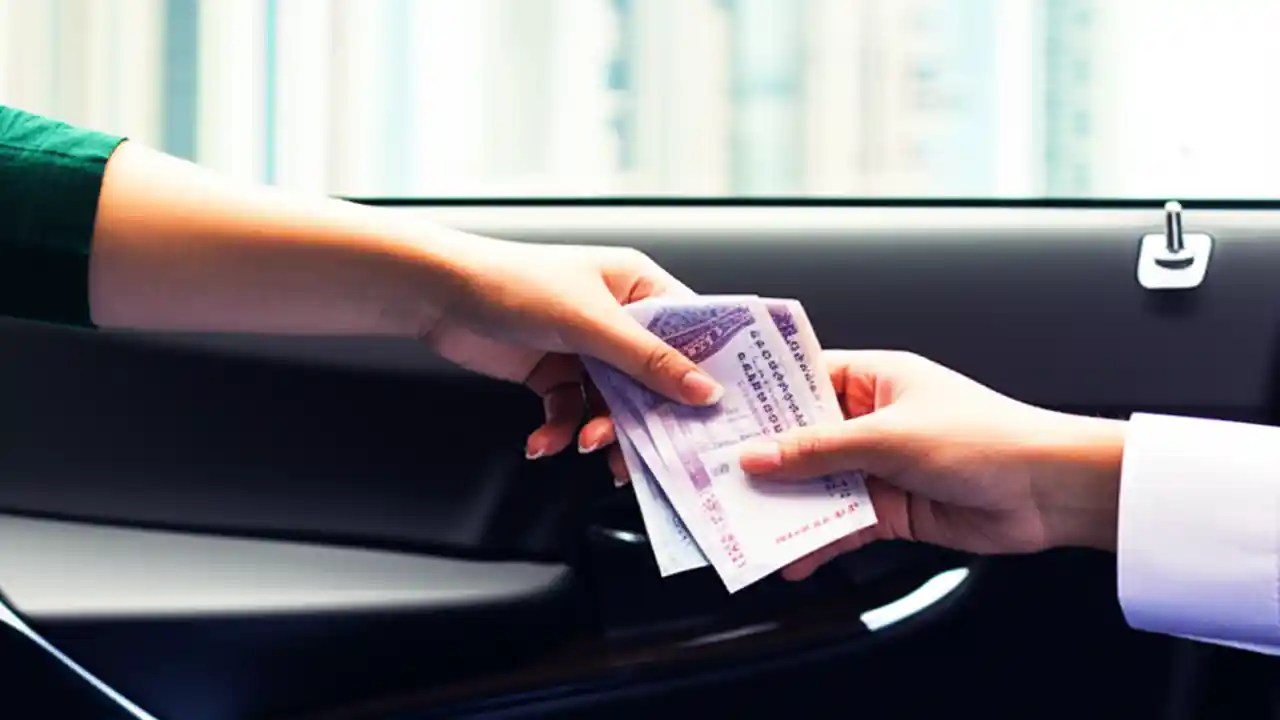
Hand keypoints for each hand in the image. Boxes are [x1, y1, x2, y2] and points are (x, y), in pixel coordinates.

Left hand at [419, 236, 722, 459]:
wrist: (438, 294)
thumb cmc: (513, 283)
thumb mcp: (590, 323)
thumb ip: (647, 361)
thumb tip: (703, 390)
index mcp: (637, 286)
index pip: (691, 332)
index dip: (705, 373)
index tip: (717, 415)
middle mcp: (616, 317)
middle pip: (651, 379)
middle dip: (644, 417)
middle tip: (643, 449)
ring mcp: (584, 347)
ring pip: (613, 403)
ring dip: (601, 429)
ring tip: (586, 444)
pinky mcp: (553, 372)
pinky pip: (572, 411)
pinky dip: (561, 431)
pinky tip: (544, 442)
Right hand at [737, 351, 1125, 580]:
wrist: (1049, 490)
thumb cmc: (985, 438)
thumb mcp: (888, 437)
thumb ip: (818, 451)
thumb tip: (758, 456)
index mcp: (873, 379)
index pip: (802, 382)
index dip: (762, 400)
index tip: (719, 416)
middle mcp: (871, 420)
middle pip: (802, 440)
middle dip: (765, 461)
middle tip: (716, 477)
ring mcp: (880, 466)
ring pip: (817, 486)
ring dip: (786, 506)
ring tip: (744, 524)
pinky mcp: (891, 509)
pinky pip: (841, 523)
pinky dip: (817, 541)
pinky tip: (793, 557)